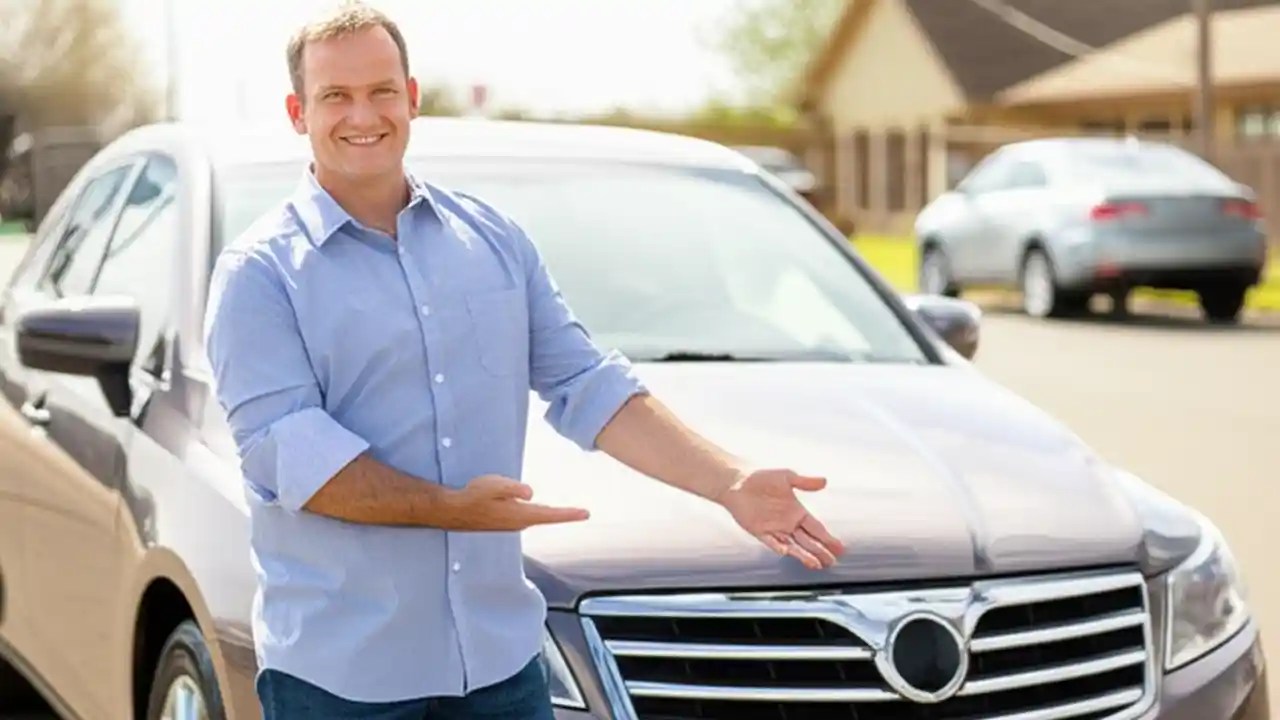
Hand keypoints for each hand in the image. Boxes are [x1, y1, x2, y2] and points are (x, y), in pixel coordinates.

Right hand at [448, 474, 589, 530]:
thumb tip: (530, 492)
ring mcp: (511, 524)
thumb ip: (513, 488)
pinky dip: (536, 513)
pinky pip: (525, 516)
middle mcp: (518, 523)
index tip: (585, 514)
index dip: (568, 514)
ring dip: (549, 515)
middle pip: (546, 517)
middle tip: (581, 513)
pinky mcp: (504, 522)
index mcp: (519, 514)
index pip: (550, 514)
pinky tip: (533, 506)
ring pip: (535, 517)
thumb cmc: (473, 496)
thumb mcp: (494, 485)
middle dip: (563, 515)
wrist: (453, 511)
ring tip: (566, 512)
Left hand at [716, 468, 844, 569]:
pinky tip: (788, 552)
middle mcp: (788, 523)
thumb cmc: (761, 477)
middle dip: (821, 551)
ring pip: (793, 546)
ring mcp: (774, 529)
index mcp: (797, 511)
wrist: (736, 481)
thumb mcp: (786, 477)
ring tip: (817, 564)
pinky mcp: (759, 532)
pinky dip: (779, 547)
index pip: (816, 528)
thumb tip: (824, 481)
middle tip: (833, 562)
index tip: (840, 548)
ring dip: (805, 555)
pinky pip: (772, 542)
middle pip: (808, 541)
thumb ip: (804, 482)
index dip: (828, 538)